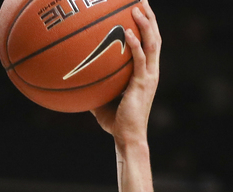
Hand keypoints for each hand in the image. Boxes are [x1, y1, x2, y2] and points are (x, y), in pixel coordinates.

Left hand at [92, 1, 160, 144]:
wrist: (128, 138)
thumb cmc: (116, 124)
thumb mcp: (103, 102)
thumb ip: (96, 88)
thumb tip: (77, 81)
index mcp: (146, 73)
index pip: (150, 44)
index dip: (147, 25)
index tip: (139, 8)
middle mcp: (151, 71)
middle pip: (155, 37)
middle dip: (149, 15)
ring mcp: (149, 77)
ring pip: (152, 43)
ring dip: (146, 23)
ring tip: (137, 6)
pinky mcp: (143, 84)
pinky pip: (139, 59)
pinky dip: (135, 44)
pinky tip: (128, 31)